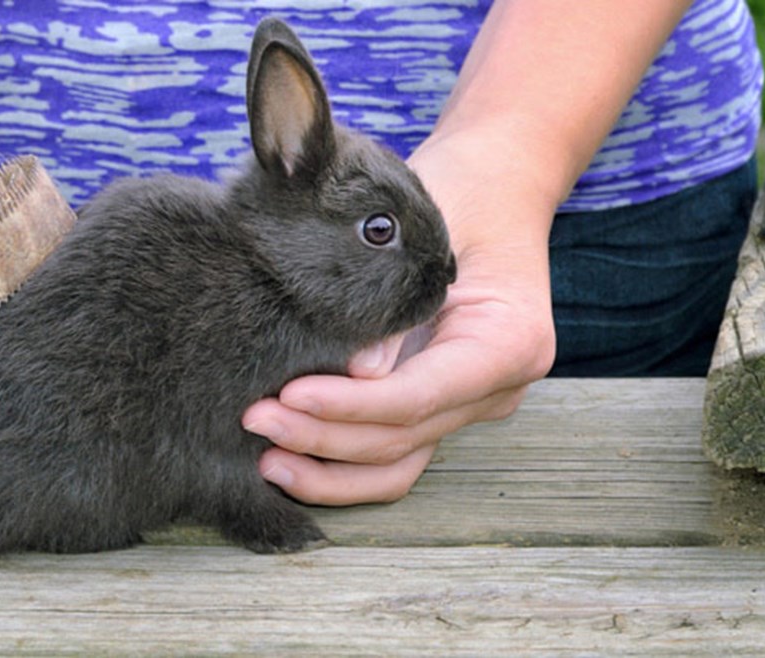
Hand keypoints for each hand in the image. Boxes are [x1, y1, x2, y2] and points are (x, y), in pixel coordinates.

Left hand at [243, 136, 557, 505]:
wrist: (490, 187)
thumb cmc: (457, 194)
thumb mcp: (427, 229)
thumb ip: (395, 302)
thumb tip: (358, 371)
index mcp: (509, 341)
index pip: (421, 394)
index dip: (351, 404)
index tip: (289, 395)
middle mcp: (495, 388)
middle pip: (403, 437)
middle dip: (324, 436)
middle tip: (255, 418)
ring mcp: (465, 406)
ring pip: (396, 466)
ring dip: (328, 470)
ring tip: (264, 459)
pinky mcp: (433, 409)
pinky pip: (389, 455)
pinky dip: (340, 467)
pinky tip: (288, 460)